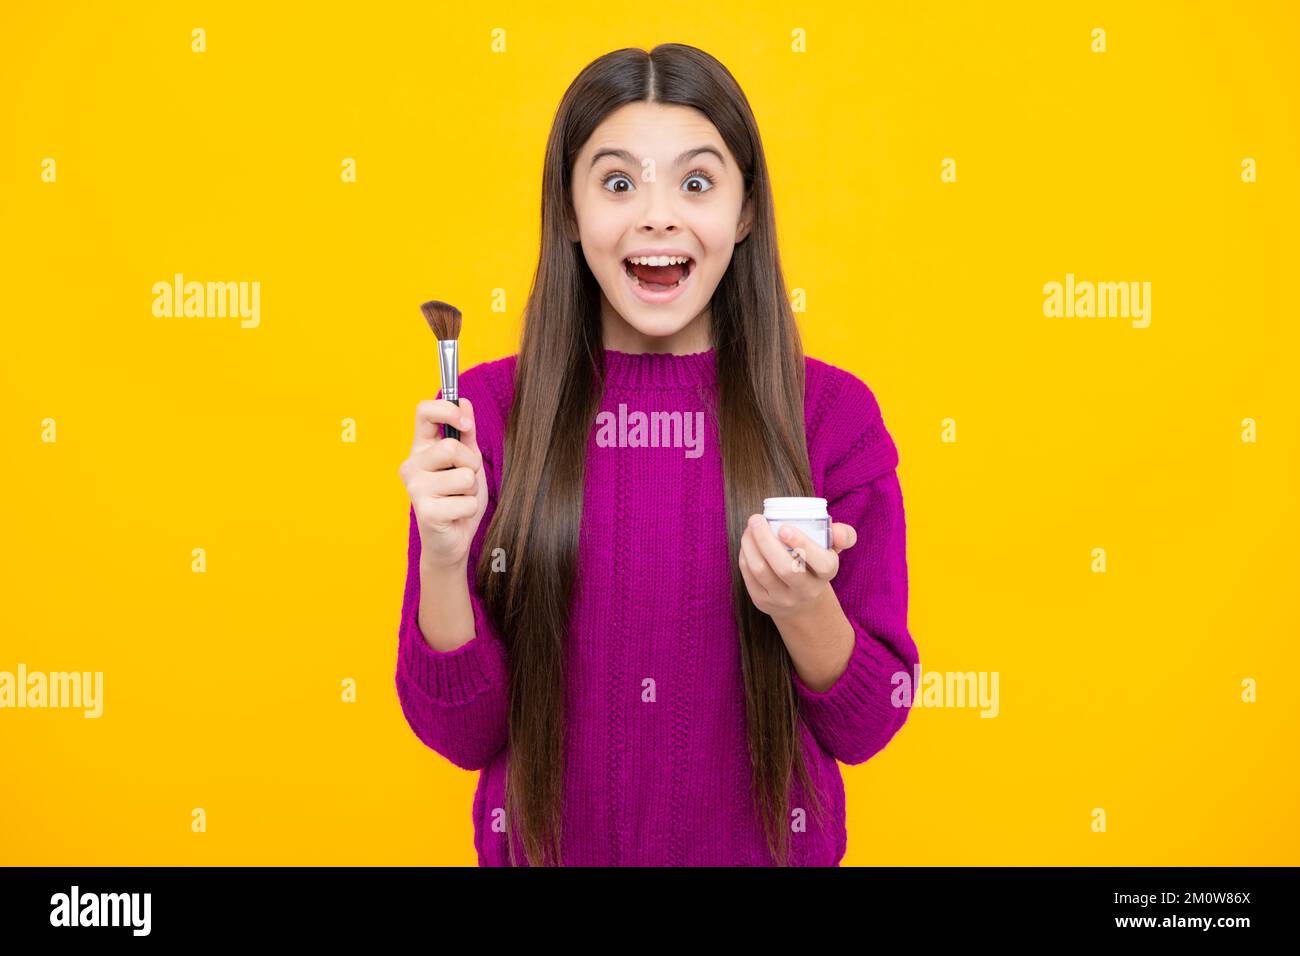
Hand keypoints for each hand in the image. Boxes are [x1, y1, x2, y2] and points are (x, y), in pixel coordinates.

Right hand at [398, 396, 486, 571]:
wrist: (452, 540)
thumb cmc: (458, 497)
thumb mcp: (467, 460)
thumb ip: (466, 433)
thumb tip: (464, 402)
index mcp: (420, 448)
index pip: (423, 411)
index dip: (448, 410)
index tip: (466, 424)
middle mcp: (412, 465)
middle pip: (451, 447)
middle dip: (471, 464)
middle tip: (466, 480)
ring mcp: (415, 489)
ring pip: (464, 476)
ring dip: (472, 490)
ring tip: (460, 498)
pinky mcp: (426, 512)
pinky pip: (467, 501)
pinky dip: (470, 509)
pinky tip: (456, 515)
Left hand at [738, 515, 856, 620]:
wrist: (802, 603)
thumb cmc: (815, 565)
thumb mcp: (832, 550)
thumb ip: (842, 535)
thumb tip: (836, 528)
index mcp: (827, 573)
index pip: (822, 562)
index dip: (803, 544)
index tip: (784, 527)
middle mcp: (807, 591)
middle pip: (785, 568)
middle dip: (766, 541)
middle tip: (756, 519)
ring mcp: (783, 599)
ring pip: (762, 571)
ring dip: (750, 545)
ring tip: (749, 527)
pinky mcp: (763, 603)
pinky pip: (749, 577)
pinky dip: (745, 556)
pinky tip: (747, 543)